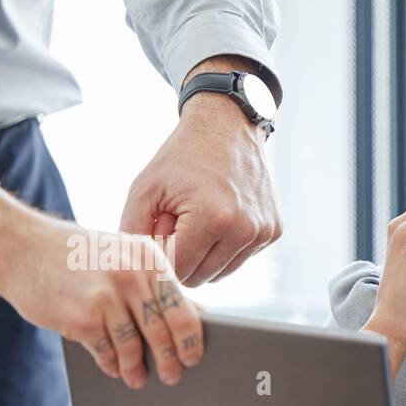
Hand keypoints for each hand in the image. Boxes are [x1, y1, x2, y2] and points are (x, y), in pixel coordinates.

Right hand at [0, 190, 204, 387]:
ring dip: (137, 368)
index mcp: (149, 259)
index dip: (191, 341)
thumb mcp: (123, 255)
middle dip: (170, 360)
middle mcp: (131, 276)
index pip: (182, 310)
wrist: (19, 246)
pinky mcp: (81, 318)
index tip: (194, 358)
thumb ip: (156, 283)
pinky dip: (111, 364)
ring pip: (134, 347)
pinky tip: (113, 368)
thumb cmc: (77, 255)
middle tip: (173, 376)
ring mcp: (106, 298)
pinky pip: (106, 352)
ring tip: (137, 377)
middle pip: (162, 332)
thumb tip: (197, 316)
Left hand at [120, 57, 280, 286]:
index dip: (160, 255)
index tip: (156, 231)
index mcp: (212, 219)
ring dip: (202, 255)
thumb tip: (137, 271)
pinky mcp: (273, 232)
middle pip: (199, 277)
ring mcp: (263, 232)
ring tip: (197, 221)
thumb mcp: (145, 189)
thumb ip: (133, 233)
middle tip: (176, 224)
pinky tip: (218, 219)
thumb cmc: (182, 157)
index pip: (177, 269)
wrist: (227, 128)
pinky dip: (223, 247)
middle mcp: (244, 229)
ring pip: (220, 274)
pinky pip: (238, 259)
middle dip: (181, 257)